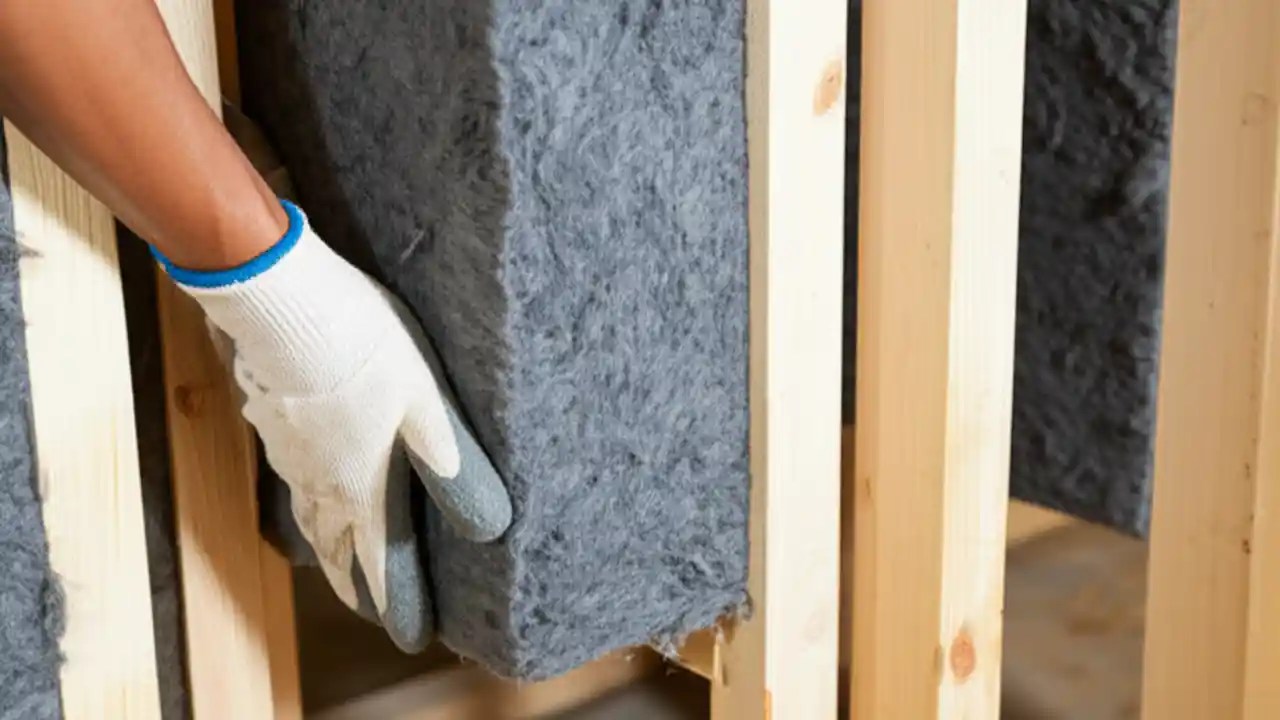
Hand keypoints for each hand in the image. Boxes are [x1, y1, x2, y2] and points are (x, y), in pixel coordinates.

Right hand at [156, 201, 511, 650]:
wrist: (288, 304)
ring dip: (322, 541)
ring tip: (330, 554)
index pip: (377, 560)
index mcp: (362, 487)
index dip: (393, 599)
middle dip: (349, 579)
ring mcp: (290, 452)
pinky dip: (302, 495)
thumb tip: (490, 529)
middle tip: (361, 602)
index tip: (404, 632)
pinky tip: (305, 479)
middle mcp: (320, 481)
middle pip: (333, 546)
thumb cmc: (368, 353)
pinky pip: (290, 475)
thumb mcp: (428, 408)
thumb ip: (454, 469)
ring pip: (307, 512)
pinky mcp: (272, 419)